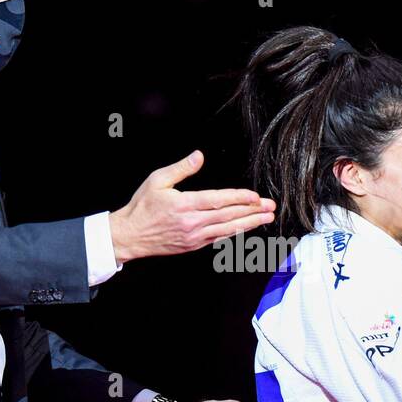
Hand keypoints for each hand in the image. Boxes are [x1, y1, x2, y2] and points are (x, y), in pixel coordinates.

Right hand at [109, 150, 275, 263]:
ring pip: (227, 229)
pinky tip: (246, 227)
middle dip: (252, 211)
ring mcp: (194, 236)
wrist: (130, 236)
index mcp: (184, 204)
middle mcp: (192, 222)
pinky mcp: (194, 245)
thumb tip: (199, 156)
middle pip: (228, 216)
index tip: (255, 196)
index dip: (239, 198)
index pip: (218, 200)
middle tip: (270, 207)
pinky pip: (219, 238)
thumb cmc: (142, 207)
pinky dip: (235, 232)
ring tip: (266, 218)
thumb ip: (181, 168)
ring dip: (249, 223)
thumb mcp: (157, 180)